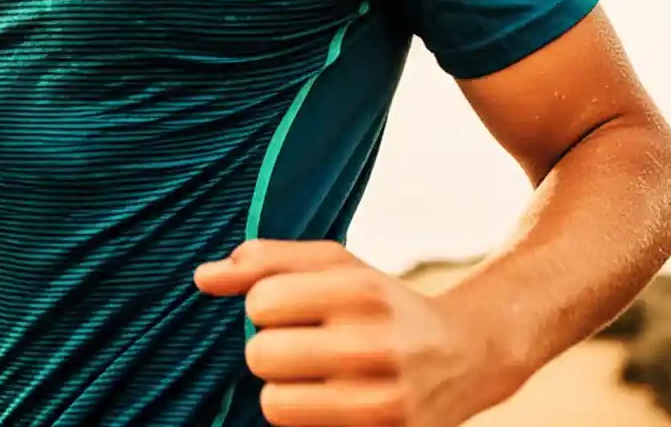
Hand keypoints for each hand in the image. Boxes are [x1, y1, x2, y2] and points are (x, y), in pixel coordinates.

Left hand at [195, 240, 518, 426]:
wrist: (468, 357)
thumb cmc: (382, 305)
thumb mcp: (336, 265)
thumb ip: (265, 260)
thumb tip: (202, 278)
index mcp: (363, 292)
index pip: (261, 303)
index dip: (265, 305)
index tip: (292, 309)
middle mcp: (377, 348)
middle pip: (261, 356)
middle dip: (270, 350)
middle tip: (302, 348)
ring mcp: (384, 406)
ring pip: (275, 406)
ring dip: (284, 393)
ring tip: (315, 379)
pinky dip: (307, 421)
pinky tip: (334, 406)